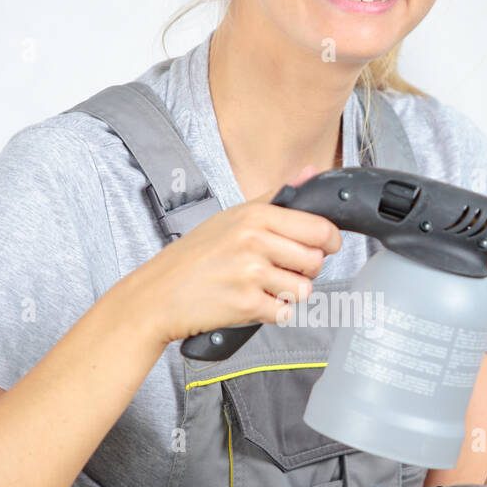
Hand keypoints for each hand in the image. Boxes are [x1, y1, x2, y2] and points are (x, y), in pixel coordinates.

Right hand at [124, 165, 341, 347]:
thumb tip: (310, 173)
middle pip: (316, 260)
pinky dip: (272, 313)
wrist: (156, 294)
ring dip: (289, 294)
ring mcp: (251, 273)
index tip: (325, 247)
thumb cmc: (193, 257)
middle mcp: (255, 241)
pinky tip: (251, 302)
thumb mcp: (232, 216)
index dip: (329, 241)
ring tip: (263, 287)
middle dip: (305, 270)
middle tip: (282, 270)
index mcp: (255, 216)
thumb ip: (276, 196)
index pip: (319, 228)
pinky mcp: (247, 304)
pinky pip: (285, 312)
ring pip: (304, 289)